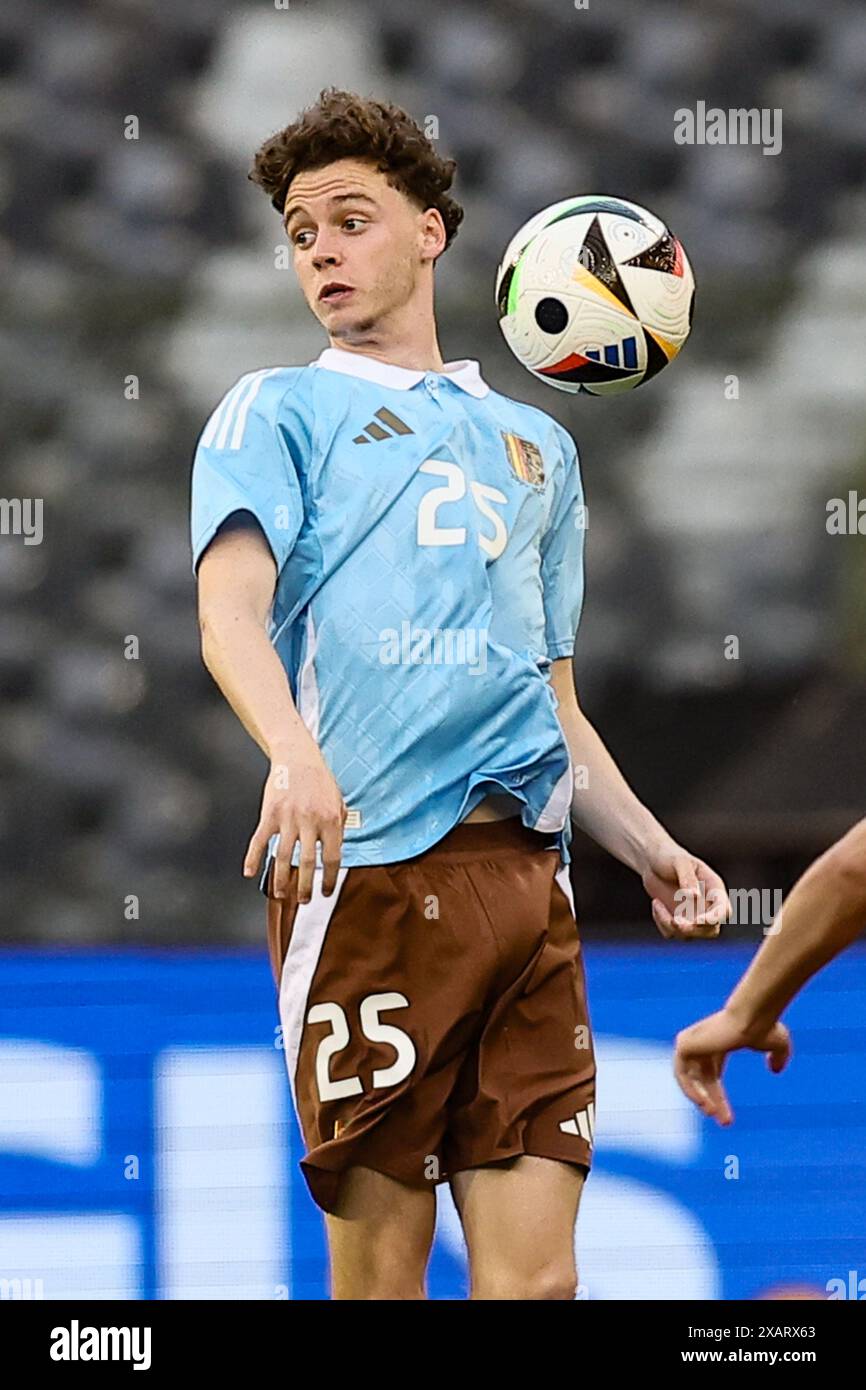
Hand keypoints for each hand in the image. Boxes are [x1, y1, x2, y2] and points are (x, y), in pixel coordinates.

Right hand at [243, 739, 346, 902]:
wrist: (298, 757)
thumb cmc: (321, 781)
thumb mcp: (338, 802)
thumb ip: (339, 827)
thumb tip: (336, 852)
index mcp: (331, 820)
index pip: (332, 858)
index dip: (330, 879)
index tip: (326, 892)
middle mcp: (310, 821)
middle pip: (307, 864)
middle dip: (305, 887)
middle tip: (304, 901)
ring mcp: (288, 818)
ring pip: (283, 857)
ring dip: (282, 880)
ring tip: (282, 895)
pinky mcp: (270, 814)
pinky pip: (260, 840)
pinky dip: (253, 857)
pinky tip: (249, 873)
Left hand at [641, 842, 730, 938]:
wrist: (652, 861)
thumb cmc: (668, 856)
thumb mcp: (679, 862)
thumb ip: (687, 878)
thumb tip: (694, 896)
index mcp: (713, 889)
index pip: (724, 910)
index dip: (714, 918)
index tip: (698, 920)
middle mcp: (706, 905)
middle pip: (711, 930)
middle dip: (693, 930)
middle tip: (675, 921)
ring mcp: (692, 915)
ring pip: (690, 934)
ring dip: (671, 925)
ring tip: (656, 902)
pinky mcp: (678, 921)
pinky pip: (672, 933)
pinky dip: (662, 922)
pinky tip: (656, 903)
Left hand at [674, 1008, 791, 1124]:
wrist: (752, 1019)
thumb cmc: (766, 1028)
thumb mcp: (779, 1044)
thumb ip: (778, 1057)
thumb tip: (775, 1070)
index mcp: (718, 1042)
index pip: (712, 1075)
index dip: (718, 1097)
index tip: (727, 1119)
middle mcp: (702, 1042)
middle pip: (702, 1080)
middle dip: (712, 1102)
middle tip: (723, 1122)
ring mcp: (691, 1042)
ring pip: (690, 1079)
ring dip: (701, 1099)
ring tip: (714, 1115)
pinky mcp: (684, 1045)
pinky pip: (682, 1075)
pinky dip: (691, 1090)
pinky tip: (705, 1105)